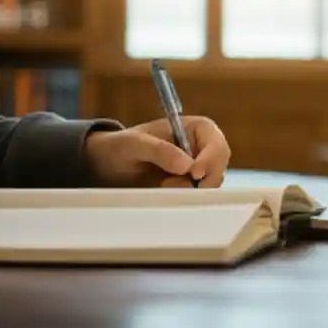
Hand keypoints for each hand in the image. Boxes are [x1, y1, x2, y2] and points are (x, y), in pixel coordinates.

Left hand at [84, 117, 230, 188]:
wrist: (108, 166)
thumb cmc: (120, 147)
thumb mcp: (133, 144)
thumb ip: (158, 150)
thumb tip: (186, 165)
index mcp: (196, 129)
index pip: (217, 144)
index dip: (211, 160)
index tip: (194, 174)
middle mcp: (203, 149)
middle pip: (219, 168)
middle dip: (202, 180)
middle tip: (171, 185)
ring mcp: (198, 169)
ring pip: (210, 185)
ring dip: (190, 190)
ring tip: (162, 185)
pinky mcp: (190, 187)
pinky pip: (199, 196)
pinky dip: (185, 198)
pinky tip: (165, 191)